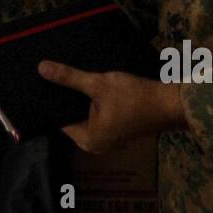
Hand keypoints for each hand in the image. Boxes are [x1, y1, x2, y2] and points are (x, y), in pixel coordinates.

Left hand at [38, 62, 185, 152]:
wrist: (170, 103)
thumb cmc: (134, 97)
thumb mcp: (98, 84)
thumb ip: (69, 78)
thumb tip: (42, 68)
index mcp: (87, 140)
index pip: (59, 119)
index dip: (52, 100)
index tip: (42, 82)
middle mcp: (96, 144)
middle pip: (73, 117)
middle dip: (66, 98)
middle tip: (50, 76)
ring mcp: (108, 138)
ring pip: (86, 115)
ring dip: (80, 98)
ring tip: (67, 77)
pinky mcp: (118, 130)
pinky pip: (98, 115)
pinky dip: (93, 102)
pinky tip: (88, 84)